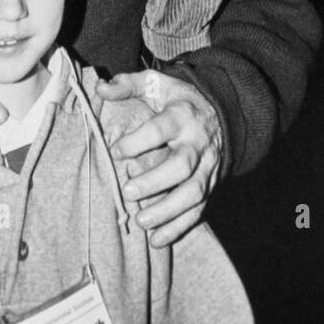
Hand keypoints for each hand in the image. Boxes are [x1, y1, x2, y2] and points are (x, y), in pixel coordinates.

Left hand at [98, 69, 221, 246]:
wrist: (223, 114)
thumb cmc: (179, 100)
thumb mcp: (157, 84)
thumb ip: (128, 84)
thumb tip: (101, 88)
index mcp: (182, 115)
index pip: (160, 129)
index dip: (138, 141)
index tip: (116, 151)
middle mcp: (197, 143)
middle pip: (181, 166)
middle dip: (155, 181)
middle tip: (128, 191)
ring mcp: (207, 167)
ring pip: (193, 193)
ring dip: (168, 210)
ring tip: (141, 221)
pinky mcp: (211, 186)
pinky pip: (199, 211)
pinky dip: (179, 228)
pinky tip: (157, 240)